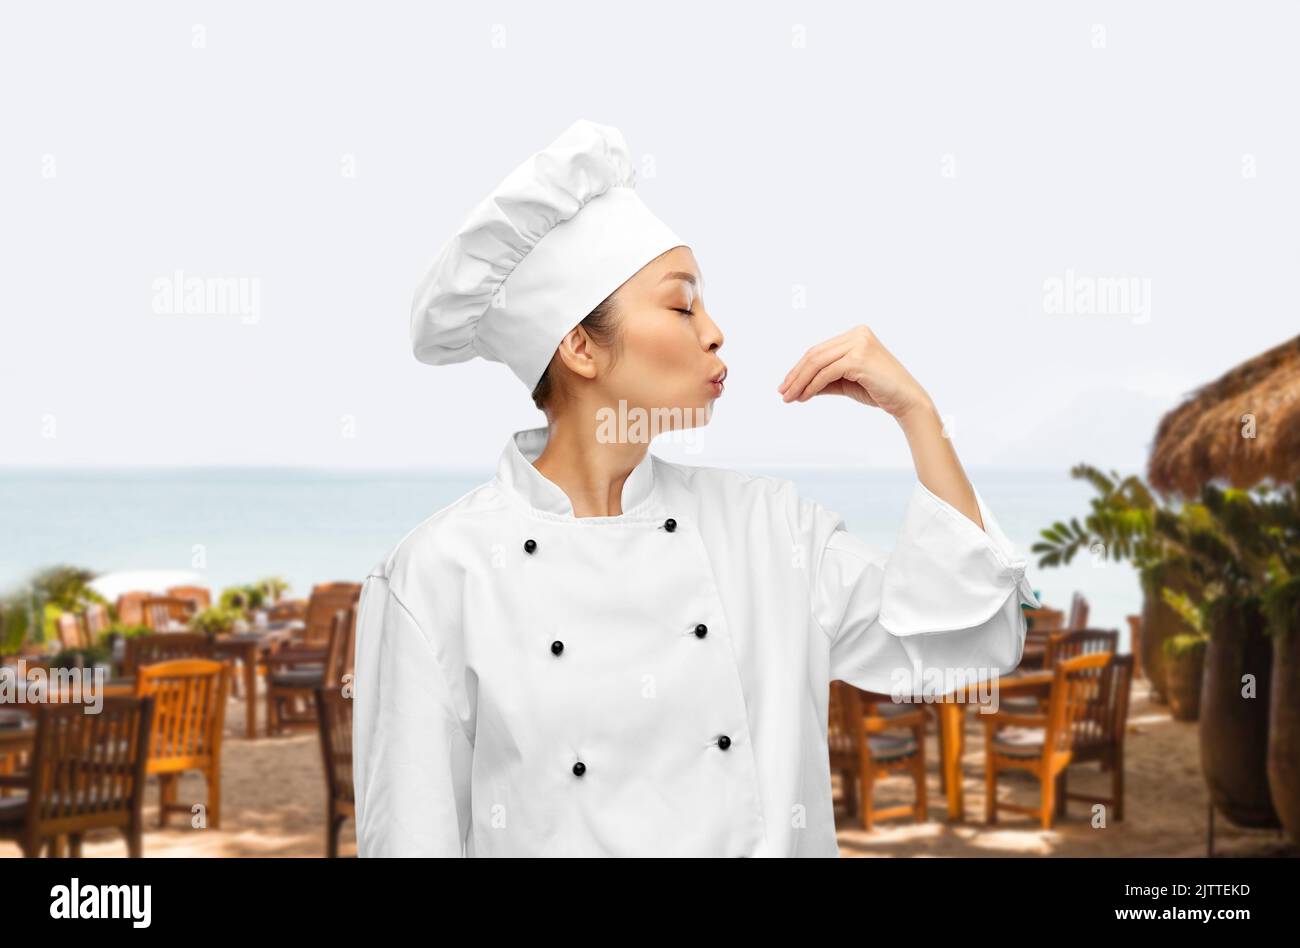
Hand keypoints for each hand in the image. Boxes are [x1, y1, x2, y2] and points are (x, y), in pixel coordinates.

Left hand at [777, 325, 933, 420]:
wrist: (906, 401)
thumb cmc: (879, 391)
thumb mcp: (846, 382)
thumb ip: (825, 380)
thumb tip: (797, 386)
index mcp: (856, 334)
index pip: (819, 350)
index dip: (799, 368)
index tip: (786, 384)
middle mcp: (857, 334)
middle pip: (815, 354)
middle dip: (796, 375)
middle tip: (782, 392)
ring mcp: (859, 344)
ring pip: (817, 363)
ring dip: (800, 382)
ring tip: (789, 397)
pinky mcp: (859, 359)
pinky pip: (827, 374)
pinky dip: (812, 386)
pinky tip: (804, 397)